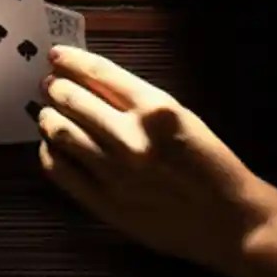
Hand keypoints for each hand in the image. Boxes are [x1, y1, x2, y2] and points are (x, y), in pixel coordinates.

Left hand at [36, 46, 264, 276]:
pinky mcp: (105, 203)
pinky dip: (49, 153)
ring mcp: (115, 172)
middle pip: (72, 100)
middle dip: (55, 88)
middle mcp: (132, 137)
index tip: (57, 55)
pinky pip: (60, 170)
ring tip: (47, 114)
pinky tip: (51, 147)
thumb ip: (138, 99)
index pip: (99, 72)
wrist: (229, 220)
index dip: (72, 61)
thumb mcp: (181, 116)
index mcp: (156, 109)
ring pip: (60, 132)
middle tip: (49, 85)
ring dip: (48, 117)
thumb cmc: (209, 165)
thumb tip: (92, 81)